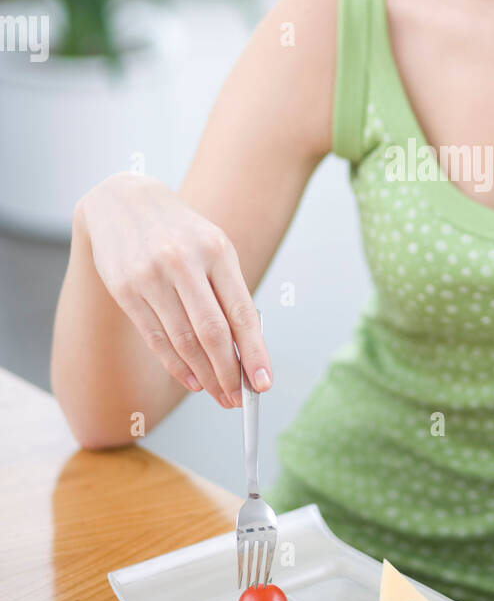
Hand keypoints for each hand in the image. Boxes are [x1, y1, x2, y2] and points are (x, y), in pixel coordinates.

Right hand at [77, 172, 271, 409]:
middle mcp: (184, 262)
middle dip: (229, 373)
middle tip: (238, 399)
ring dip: (204, 376)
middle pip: (212, 333)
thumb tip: (245, 349)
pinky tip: (191, 380)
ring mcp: (151, 276)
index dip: (255, 353)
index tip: (264, 383)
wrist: (122, 201)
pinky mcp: (125, 289)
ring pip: (183, 341)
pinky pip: (155, 338)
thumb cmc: (179, 232)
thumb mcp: (212, 248)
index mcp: (216, 250)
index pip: (241, 312)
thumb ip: (227, 293)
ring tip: (218, 394)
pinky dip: (176, 365)